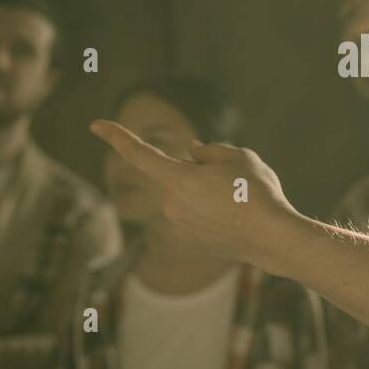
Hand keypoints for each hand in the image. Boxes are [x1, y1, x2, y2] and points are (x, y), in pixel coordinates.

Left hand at [89, 120, 298, 266]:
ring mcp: (179, 226)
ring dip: (207, 193)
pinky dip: (211, 213)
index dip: (116, 137)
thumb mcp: (239, 156)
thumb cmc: (258, 193)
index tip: (95, 125)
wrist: (273, 239)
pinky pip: (195, 216)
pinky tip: (234, 219)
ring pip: (188, 196)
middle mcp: (171, 205)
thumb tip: (191, 154)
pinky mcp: (191, 242)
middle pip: (179, 176)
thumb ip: (209, 151)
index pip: (139, 154)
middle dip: (199, 172)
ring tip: (238, 202)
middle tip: (233, 181)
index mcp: (179, 180)